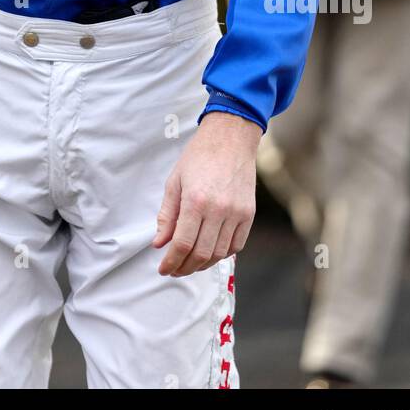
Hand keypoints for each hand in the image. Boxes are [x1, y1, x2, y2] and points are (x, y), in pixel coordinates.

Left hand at [152, 112, 259, 276]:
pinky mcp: (249, 214)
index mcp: (195, 201)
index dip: (171, 262)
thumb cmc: (199, 157)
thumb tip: (159, 244)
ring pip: (219, 253)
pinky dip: (222, 254)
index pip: (182, 244)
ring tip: (190, 263)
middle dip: (185, 267)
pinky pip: (236, 245)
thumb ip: (166, 215)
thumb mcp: (175, 181)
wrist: (230, 138)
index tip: (164, 269)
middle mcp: (218, 210)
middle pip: (201, 253)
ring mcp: (236, 213)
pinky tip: (210, 252)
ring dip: (203, 263)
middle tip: (175, 270)